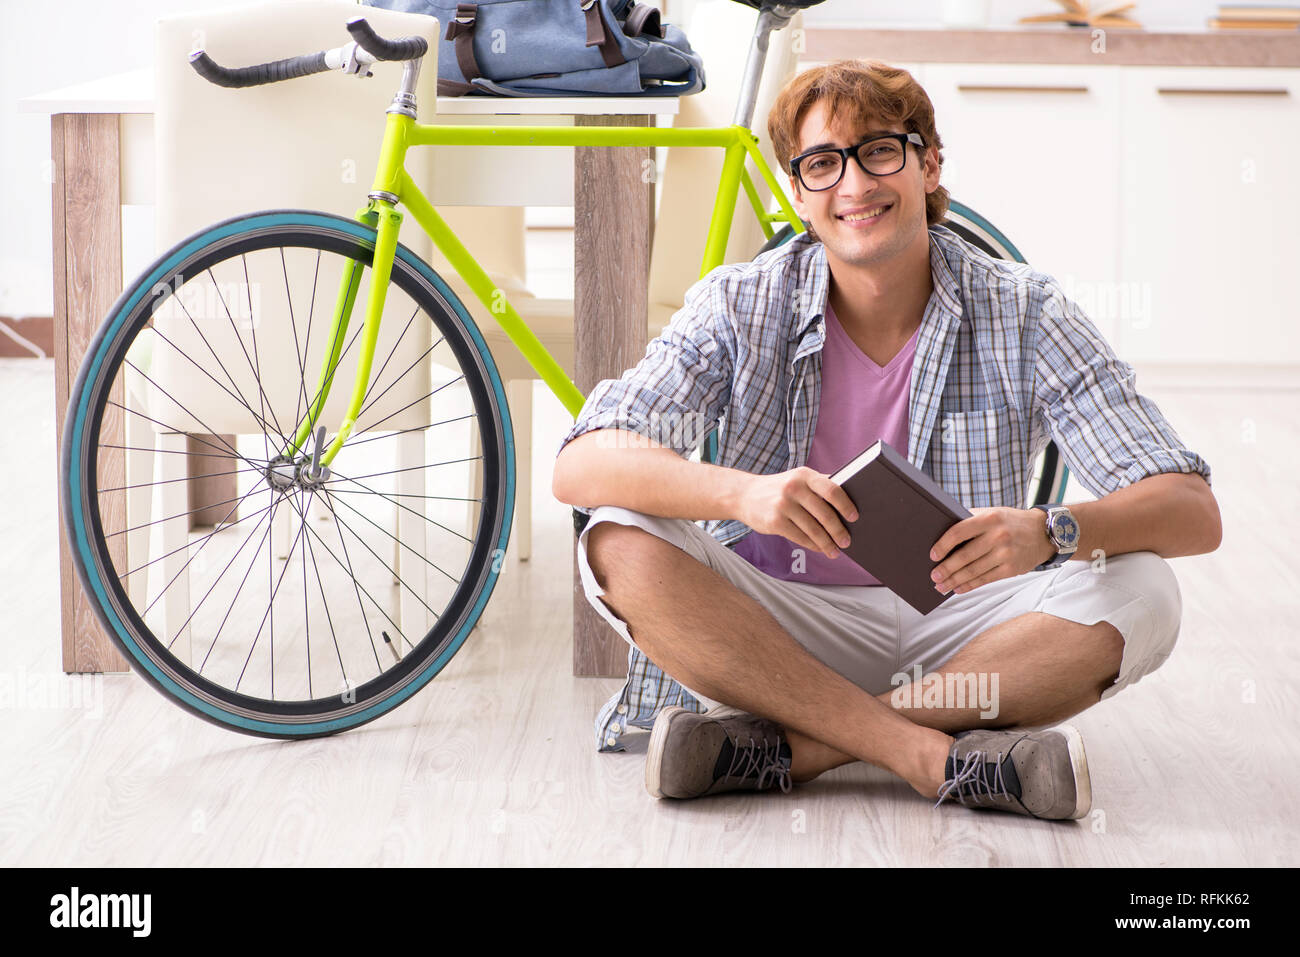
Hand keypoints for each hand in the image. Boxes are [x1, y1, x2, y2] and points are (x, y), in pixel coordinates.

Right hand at [736, 467, 858, 559]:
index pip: (831, 489)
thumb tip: (849, 502)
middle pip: (824, 513)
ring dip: (827, 543)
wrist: (744, 495)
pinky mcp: (774, 521)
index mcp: (804, 475)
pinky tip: (820, 548)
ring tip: (835, 550)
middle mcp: (793, 487)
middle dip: (838, 531)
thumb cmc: (779, 489)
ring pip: (813, 529)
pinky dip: (813, 545)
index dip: (845, 505)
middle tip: (847, 541)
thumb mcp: (798, 479)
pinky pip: (800, 537)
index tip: (855, 517)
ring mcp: (782, 505)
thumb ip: (820, 485)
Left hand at [928, 507, 1055, 594]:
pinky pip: (985, 580)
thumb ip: (970, 519)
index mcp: (989, 518)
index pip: (959, 532)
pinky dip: (969, 586)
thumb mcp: (992, 513)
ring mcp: (1006, 554)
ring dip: (954, 581)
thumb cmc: (1010, 522)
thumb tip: (940, 530)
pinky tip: (958, 588)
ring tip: (941, 586)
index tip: (932, 555)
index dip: (943, 545)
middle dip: (945, 569)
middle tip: (933, 576)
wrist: (1043, 532)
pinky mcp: (1011, 569)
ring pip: (973, 571)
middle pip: (964, 556)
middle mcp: (998, 536)